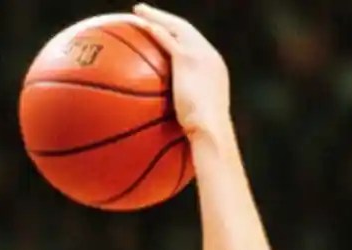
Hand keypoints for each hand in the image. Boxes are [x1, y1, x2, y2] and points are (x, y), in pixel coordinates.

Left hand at [132, 4, 230, 140]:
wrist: (211, 129)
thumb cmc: (204, 134)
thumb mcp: (196, 120)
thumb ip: (185, 113)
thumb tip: (169, 127)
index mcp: (213, 68)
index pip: (196, 45)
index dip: (179, 36)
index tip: (165, 32)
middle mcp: (210, 56)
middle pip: (185, 29)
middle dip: (166, 19)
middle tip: (148, 13)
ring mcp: (200, 55)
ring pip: (176, 26)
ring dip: (157, 16)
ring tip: (138, 10)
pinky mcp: (187, 59)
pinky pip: (166, 39)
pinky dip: (153, 29)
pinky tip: (138, 24)